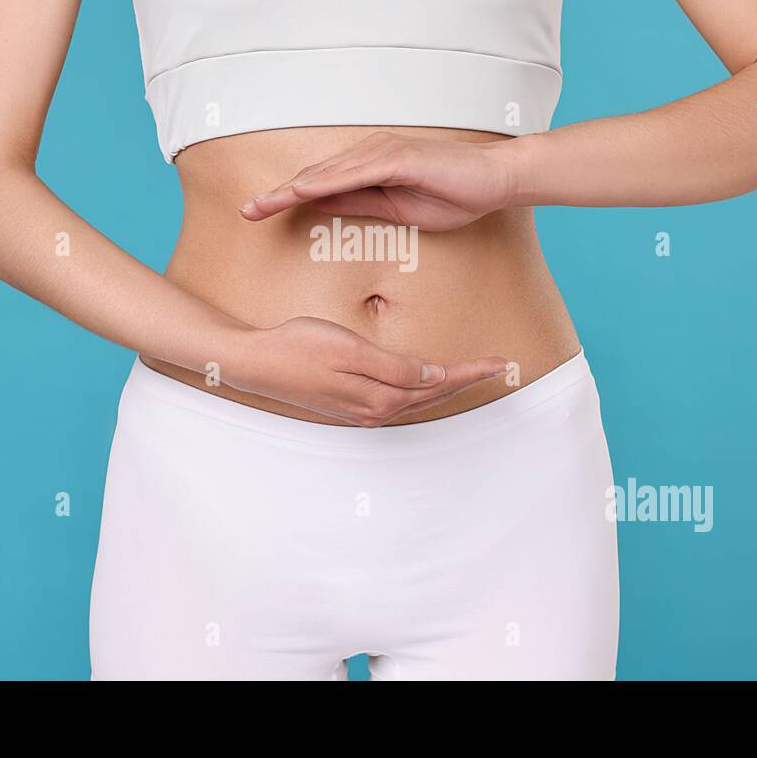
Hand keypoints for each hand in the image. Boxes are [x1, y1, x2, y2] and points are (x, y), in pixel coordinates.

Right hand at [225, 316, 506, 426]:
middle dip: (466, 380)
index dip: (471, 372)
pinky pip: (398, 400)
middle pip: (433, 394)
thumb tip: (433, 375)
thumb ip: (394, 367)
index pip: (438, 382)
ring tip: (470, 373)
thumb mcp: (350, 349)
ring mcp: (362, 410)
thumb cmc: (299, 347)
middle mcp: (376, 410)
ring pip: (417, 399)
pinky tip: (425, 382)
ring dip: (445, 386)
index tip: (500, 363)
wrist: (256, 362)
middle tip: (496, 366)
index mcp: (381, 396)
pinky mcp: (350, 404)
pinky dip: (421, 391)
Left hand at [238, 131, 517, 230]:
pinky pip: (354, 173)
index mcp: (369, 167)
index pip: (319, 185)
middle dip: (278, 195)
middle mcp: (370, 153)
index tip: (258, 215)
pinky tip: (302, 192)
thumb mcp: (397, 210)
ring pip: (326, 174)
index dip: (286, 199)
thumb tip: (326, 207)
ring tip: (263, 205)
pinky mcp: (397, 157)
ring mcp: (382, 152)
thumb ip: (362, 204)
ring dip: (292, 189)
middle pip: (314, 176)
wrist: (494, 180)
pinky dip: (325, 183)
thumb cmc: (453, 194)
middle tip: (245, 213)